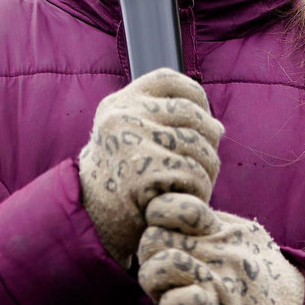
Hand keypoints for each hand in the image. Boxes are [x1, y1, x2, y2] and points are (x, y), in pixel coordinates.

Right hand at [79, 69, 223, 264]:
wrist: (86, 224)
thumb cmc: (118, 184)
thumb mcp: (130, 142)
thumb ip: (168, 126)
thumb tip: (218, 126)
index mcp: (119, 104)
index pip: (171, 81)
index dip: (196, 98)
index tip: (201, 123)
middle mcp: (123, 116)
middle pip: (193, 115)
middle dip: (208, 142)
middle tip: (200, 167)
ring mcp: (133, 141)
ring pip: (200, 146)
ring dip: (206, 171)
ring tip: (188, 187)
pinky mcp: (145, 170)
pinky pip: (196, 174)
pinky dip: (199, 191)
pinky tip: (181, 200)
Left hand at [137, 194, 304, 304]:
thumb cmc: (260, 269)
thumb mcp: (242, 233)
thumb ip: (210, 220)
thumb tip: (175, 205)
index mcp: (219, 228)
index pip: (171, 204)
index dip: (158, 217)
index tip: (166, 232)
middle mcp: (217, 250)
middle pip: (154, 237)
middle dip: (149, 252)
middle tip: (162, 265)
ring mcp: (217, 281)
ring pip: (159, 267)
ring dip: (153, 280)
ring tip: (166, 288)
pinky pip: (180, 304)